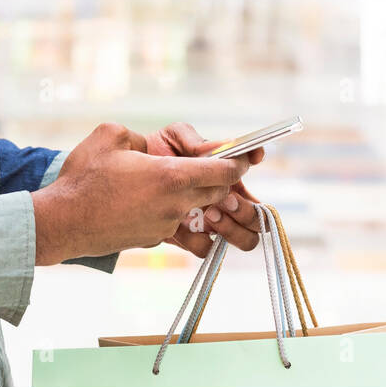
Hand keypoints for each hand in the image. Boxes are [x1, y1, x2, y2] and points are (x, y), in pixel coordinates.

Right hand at [30, 122, 250, 264]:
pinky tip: (155, 201)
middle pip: (218, 193)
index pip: (224, 173)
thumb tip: (147, 146)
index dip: (238, 163)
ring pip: (199, 211)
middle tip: (216, 166)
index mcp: (171, 177)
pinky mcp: (152, 240)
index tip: (245, 157)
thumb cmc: (84, 177)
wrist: (61, 223)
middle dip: (221, 180)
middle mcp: (175, 205)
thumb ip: (138, 134)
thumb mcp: (110, 135)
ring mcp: (165, 226)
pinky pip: (177, 226)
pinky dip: (176, 213)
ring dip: (200, 198)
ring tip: (184, 183)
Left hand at [145, 122, 266, 257]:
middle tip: (223, 200)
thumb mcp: (175, 138)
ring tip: (208, 213)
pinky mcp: (190, 240)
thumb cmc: (156, 153)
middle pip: (260, 220)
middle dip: (246, 210)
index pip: (256, 182)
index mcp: (227, 179)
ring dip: (230, 227)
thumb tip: (228, 147)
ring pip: (245, 239)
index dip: (257, 171)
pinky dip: (197, 240)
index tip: (247, 164)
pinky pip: (207, 249)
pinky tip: (181, 226)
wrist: (125, 177)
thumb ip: (199, 142)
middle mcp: (226, 204)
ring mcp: (211, 224)